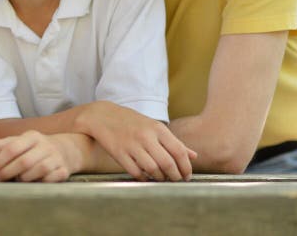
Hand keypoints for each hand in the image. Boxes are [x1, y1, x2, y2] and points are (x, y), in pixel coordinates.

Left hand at [0, 130, 72, 182]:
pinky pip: (50, 180)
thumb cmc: (34, 147)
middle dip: (8, 172)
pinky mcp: (63, 171)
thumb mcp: (17, 142)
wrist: (65, 150)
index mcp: (32, 136)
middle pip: (24, 161)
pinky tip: (32, 183)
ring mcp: (56, 158)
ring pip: (37, 171)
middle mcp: (45, 146)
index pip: (12, 148)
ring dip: (23, 178)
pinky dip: (39, 183)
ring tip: (15, 179)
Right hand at [77, 101, 195, 181]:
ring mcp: (132, 145)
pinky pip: (136, 172)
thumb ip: (174, 142)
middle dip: (175, 176)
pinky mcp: (119, 153)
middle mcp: (146, 136)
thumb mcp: (154, 126)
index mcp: (157, 128)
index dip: (186, 167)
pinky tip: (146, 177)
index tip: (187, 176)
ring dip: (160, 178)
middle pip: (167, 163)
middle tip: (176, 180)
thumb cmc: (131, 122)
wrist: (102, 116)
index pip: (179, 151)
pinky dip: (144, 178)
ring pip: (153, 169)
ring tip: (161, 178)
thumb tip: (194, 156)